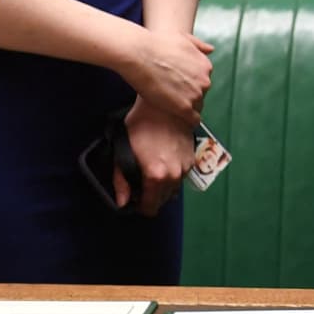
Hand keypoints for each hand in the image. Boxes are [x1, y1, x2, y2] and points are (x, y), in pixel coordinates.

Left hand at [116, 96, 195, 215]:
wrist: (165, 106)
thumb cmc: (141, 125)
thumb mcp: (124, 151)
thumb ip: (121, 180)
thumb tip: (122, 202)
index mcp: (157, 176)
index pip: (151, 207)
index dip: (141, 206)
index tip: (135, 199)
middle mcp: (175, 176)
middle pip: (163, 201)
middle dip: (151, 197)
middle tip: (141, 183)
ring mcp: (186, 168)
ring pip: (173, 190)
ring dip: (163, 187)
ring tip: (152, 171)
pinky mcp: (192, 159)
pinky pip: (181, 177)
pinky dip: (172, 176)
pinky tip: (163, 162)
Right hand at [120, 28, 213, 118]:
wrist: (139, 55)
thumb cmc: (157, 44)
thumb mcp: (182, 38)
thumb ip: (198, 45)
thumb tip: (211, 50)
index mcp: (205, 65)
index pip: (203, 80)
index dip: (190, 83)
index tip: (179, 85)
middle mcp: (205, 80)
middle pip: (201, 93)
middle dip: (189, 95)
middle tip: (172, 95)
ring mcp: (196, 94)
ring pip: (197, 107)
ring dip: (187, 107)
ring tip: (172, 107)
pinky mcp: (185, 108)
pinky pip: (193, 119)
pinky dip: (187, 120)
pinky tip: (177, 119)